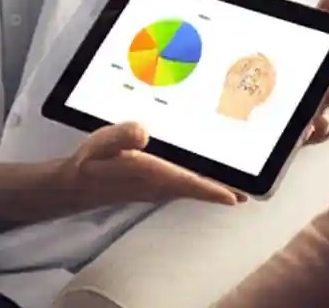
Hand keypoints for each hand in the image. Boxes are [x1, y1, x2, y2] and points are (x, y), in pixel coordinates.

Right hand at [64, 122, 245, 206]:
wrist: (77, 184)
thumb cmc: (89, 163)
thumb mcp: (98, 145)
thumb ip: (118, 138)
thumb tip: (142, 132)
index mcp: (147, 173)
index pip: (184, 182)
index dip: (210, 189)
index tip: (234, 196)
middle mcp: (157, 185)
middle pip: (197, 189)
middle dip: (223, 190)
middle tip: (251, 190)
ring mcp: (158, 188)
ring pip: (193, 189)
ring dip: (215, 188)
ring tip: (240, 187)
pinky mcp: (156, 185)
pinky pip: (185, 186)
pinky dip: (201, 183)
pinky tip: (210, 178)